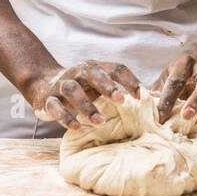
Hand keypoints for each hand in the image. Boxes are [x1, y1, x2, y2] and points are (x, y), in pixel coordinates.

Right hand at [24, 60, 141, 130]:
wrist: (42, 84)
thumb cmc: (81, 88)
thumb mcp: (99, 85)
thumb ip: (121, 90)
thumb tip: (155, 99)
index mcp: (94, 68)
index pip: (115, 68)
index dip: (129, 80)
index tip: (141, 96)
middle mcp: (77, 73)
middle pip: (93, 73)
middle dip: (107, 86)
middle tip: (122, 101)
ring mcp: (61, 85)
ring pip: (72, 90)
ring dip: (87, 105)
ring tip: (100, 121)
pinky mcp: (47, 100)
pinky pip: (55, 107)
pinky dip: (66, 118)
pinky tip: (78, 128)